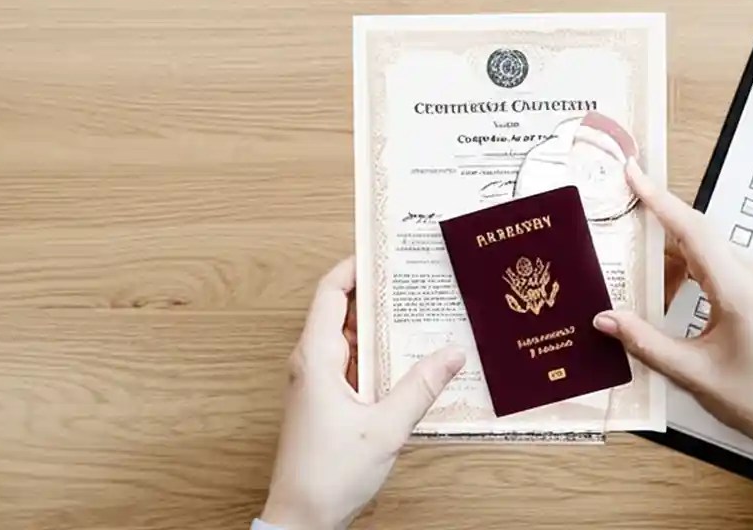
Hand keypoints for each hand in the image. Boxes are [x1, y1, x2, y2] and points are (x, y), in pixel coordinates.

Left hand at [261, 258, 465, 529]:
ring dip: (383, 327)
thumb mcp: (384, 427)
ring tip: (421, 312)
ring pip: (353, 340)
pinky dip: (381, 355)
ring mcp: (319, 384)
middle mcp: (312, 364)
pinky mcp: (328, 403)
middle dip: (380, 293)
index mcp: (316, 358)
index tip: (385, 249)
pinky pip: (356, 365)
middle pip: (345, 311)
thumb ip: (420, 387)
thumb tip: (452, 353)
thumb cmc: (327, 476)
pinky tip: (411, 359)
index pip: (331, 292)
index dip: (355, 265)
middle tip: (416, 278)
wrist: (300, 520)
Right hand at [594, 162, 752, 462]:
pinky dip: (688, 275)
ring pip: (706, 254)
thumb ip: (645, 343)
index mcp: (740, 289)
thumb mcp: (694, 374)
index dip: (659, 199)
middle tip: (617, 222)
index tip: (633, 172)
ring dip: (670, 262)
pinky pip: (719, 269)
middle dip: (654, 229)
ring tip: (635, 275)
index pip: (692, 230)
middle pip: (695, 236)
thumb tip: (605, 319)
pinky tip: (666, 297)